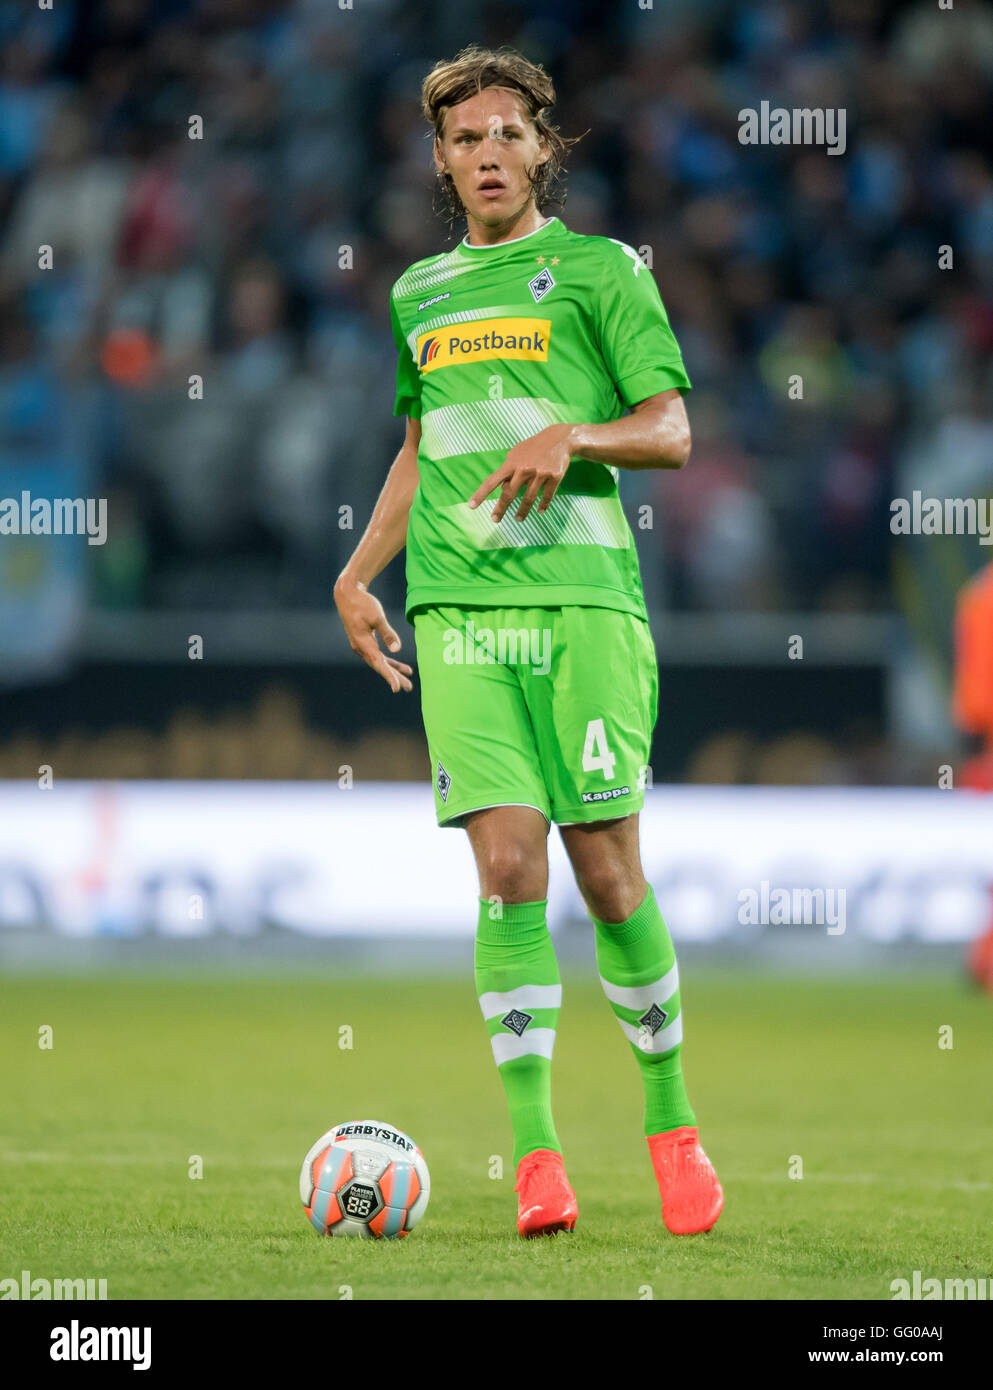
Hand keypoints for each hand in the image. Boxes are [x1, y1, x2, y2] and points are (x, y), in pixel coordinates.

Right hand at [333, 577, 412, 693]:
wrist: (347, 594)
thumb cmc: (362, 604)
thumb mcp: (377, 617)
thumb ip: (388, 634)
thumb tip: (397, 649)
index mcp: (363, 644)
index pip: (378, 664)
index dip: (389, 676)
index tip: (397, 688)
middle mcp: (361, 648)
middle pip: (380, 666)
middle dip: (394, 676)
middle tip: (409, 687)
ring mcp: (362, 645)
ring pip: (380, 661)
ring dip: (393, 670)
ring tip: (408, 677)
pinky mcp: (364, 641)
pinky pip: (378, 655)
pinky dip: (389, 660)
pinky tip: (398, 666)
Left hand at [467, 423, 574, 522]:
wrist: (559, 439)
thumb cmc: (533, 448)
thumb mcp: (516, 454)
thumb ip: (508, 471)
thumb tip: (502, 489)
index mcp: (512, 463)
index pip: (492, 481)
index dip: (480, 494)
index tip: (471, 506)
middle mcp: (524, 469)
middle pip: (509, 494)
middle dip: (501, 509)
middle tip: (495, 520)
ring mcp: (540, 473)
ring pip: (529, 498)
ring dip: (522, 511)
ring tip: (518, 519)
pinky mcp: (555, 476)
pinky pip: (547, 496)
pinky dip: (543, 505)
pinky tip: (540, 511)